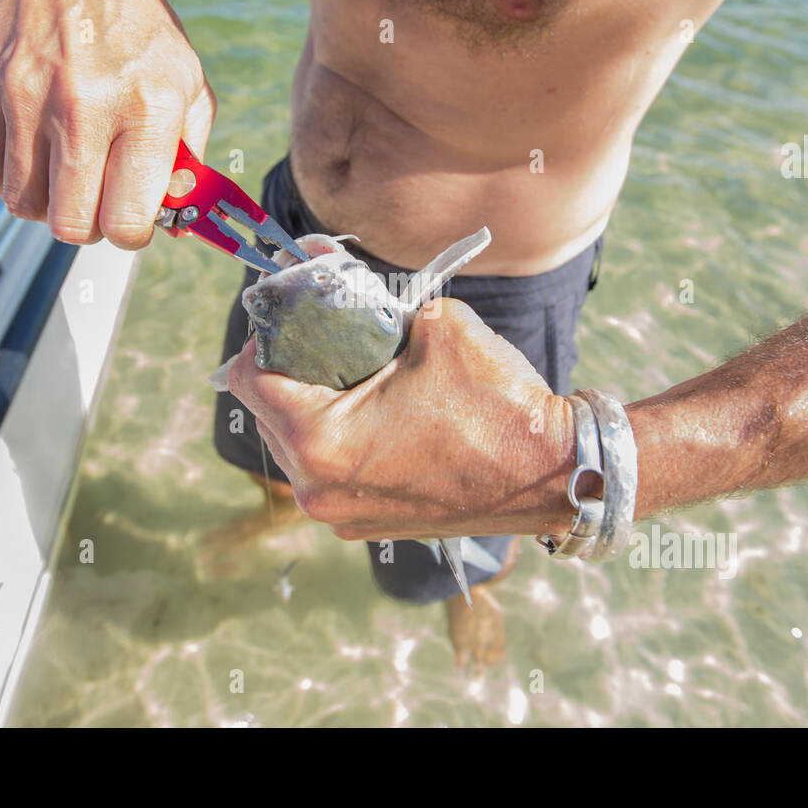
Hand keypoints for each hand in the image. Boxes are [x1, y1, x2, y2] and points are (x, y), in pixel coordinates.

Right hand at [0, 0, 214, 247]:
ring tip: (67, 169)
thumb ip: (188, 156)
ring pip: (25, 205)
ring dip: (47, 201)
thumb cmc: (135, 28)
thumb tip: (174, 219)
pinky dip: (11, 177)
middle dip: (88, 224)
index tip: (131, 216)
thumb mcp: (187, 84)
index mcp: (147, 106)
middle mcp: (86, 105)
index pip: (128, 220)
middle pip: (71, 225)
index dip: (131, 232)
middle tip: (98, 197)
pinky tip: (35, 151)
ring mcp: (30, 97)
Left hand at [227, 298, 578, 539]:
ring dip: (312, 405)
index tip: (292, 310)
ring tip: (353, 371)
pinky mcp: (367, 524)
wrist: (557, 473)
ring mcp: (342, 516)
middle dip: (289, 368)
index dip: (266, 333)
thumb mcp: (437, 326)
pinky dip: (339, 436)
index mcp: (321, 442)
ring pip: (295, 444)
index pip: (250, 377)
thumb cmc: (499, 402)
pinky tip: (375, 409)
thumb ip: (379, 305)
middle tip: (323, 333)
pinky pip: (328, 471)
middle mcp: (319, 490)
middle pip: (266, 413)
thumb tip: (345, 284)